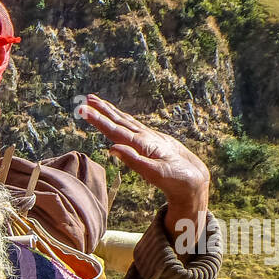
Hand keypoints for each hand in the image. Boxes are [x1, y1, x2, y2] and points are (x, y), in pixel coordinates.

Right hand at [78, 94, 209, 236]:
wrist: (195, 178)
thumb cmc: (176, 178)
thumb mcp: (155, 174)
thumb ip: (133, 160)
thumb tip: (111, 148)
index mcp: (142, 144)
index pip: (115, 130)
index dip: (98, 120)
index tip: (84, 110)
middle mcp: (145, 137)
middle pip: (118, 121)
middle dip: (101, 110)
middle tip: (85, 100)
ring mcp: (149, 138)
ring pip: (125, 121)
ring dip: (109, 111)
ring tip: (96, 101)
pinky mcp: (152, 141)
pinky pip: (132, 126)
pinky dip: (121, 119)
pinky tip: (118, 116)